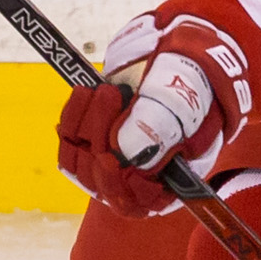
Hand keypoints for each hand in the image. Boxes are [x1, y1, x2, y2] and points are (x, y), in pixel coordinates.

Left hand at [56, 14, 251, 216]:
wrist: (176, 58)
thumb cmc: (192, 81)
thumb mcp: (186, 96)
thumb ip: (163, 122)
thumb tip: (128, 152)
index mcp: (172, 179)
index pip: (140, 202)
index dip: (119, 187)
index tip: (108, 159)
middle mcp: (139, 178)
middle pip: (104, 181)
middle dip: (101, 136)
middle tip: (111, 94)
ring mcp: (112, 159)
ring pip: (81, 162)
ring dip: (85, 123)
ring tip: (105, 90)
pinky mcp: (90, 139)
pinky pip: (68, 141)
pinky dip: (72, 116)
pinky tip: (85, 92)